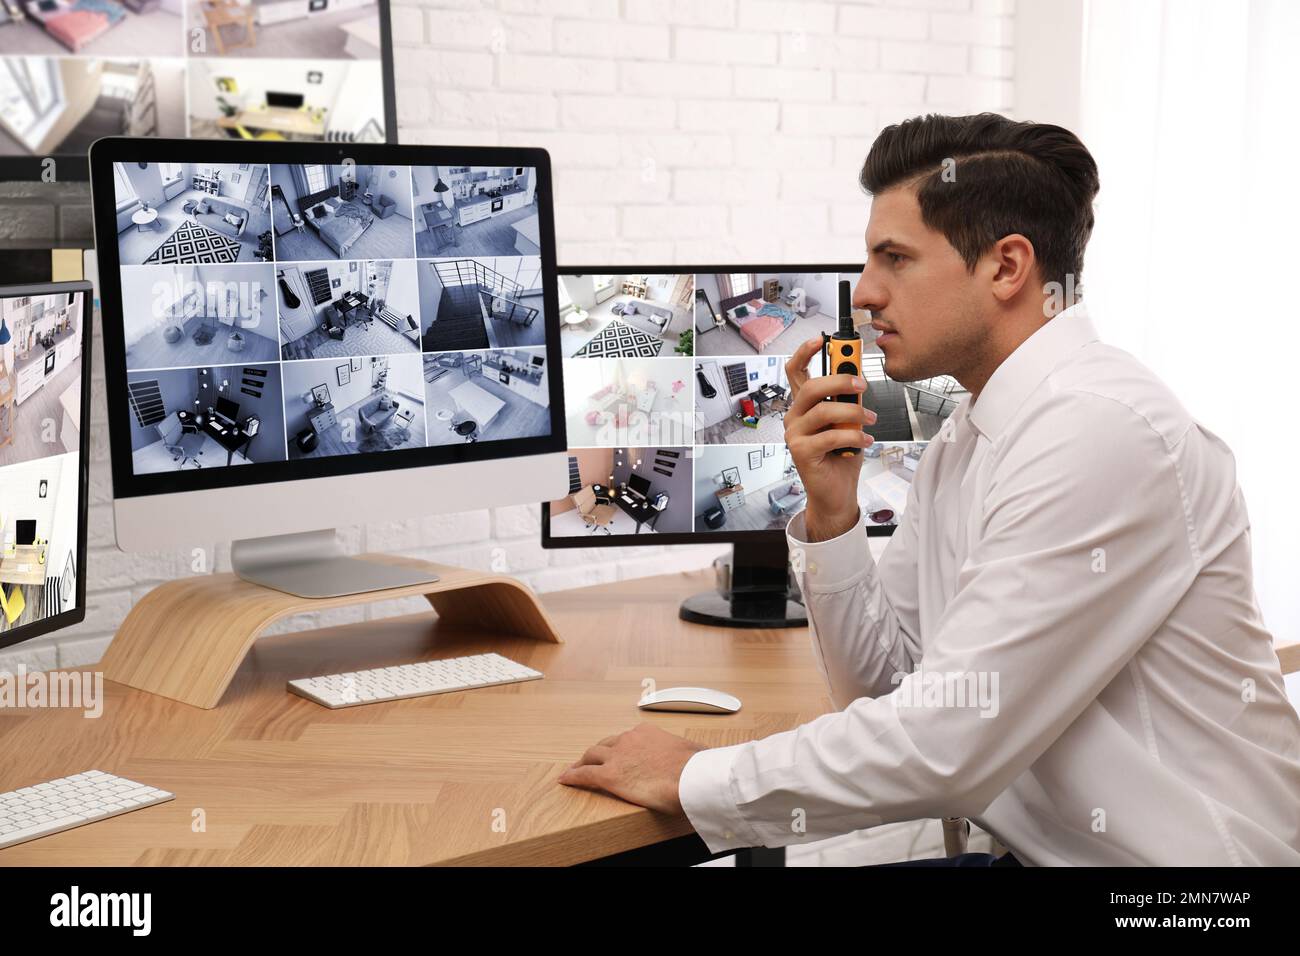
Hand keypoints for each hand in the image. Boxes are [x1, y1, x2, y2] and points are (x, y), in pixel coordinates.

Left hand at [558, 723, 705, 814]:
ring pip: (591, 756)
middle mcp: (629, 740)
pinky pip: (584, 775)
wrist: (691, 777)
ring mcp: (617, 756)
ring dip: (581, 762)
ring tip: (574, 769)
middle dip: (597, 752)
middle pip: (605, 744)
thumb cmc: (697, 767)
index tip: (620, 754)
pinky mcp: (609, 775)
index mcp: (647, 733)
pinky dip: (572, 777)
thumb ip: (691, 752)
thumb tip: (703, 755)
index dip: (620, 747)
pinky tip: (564, 780)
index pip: (627, 738)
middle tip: (590, 760)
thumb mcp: (695, 752)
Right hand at [784, 337, 875, 540]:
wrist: (836, 493)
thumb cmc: (841, 456)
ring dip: (853, 412)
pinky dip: (853, 436)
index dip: (805, 353)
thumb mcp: (848, 421)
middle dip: (839, 380)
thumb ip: (846, 400)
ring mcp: (794, 435)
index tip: (822, 339)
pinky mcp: (801, 452)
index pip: (796, 372)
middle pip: (811, 387)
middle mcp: (794, 417)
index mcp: (804, 405)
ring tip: (869, 419)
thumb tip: (856, 377)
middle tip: (862, 384)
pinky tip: (864, 441)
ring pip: (823, 410)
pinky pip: (831, 435)